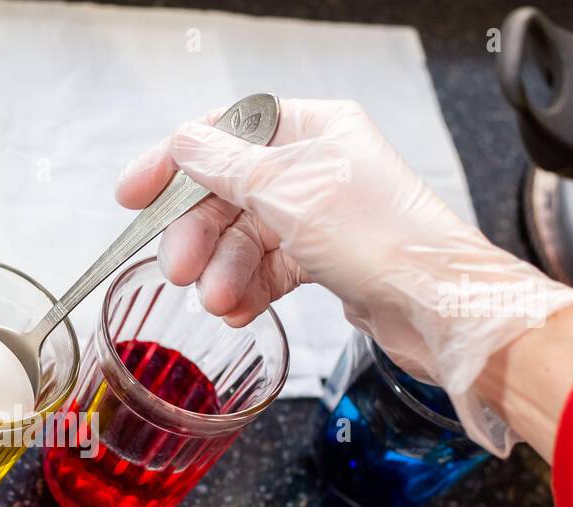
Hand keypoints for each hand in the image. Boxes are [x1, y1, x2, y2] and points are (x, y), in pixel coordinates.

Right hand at [116, 98, 572, 454]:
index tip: (133, 194)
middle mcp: (319, 167)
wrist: (439, 307)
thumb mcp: (287, 190)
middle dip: (200, 234)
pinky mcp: (327, 260)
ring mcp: (322, 215)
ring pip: (246, 237)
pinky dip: (249, 290)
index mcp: (315, 128)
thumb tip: (182, 141)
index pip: (226, 132)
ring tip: (217, 302)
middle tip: (177, 268)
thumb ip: (224, 164)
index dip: (174, 162)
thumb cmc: (381, 238)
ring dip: (224, 271)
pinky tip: (239, 312)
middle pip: (230, 192)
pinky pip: (270, 269)